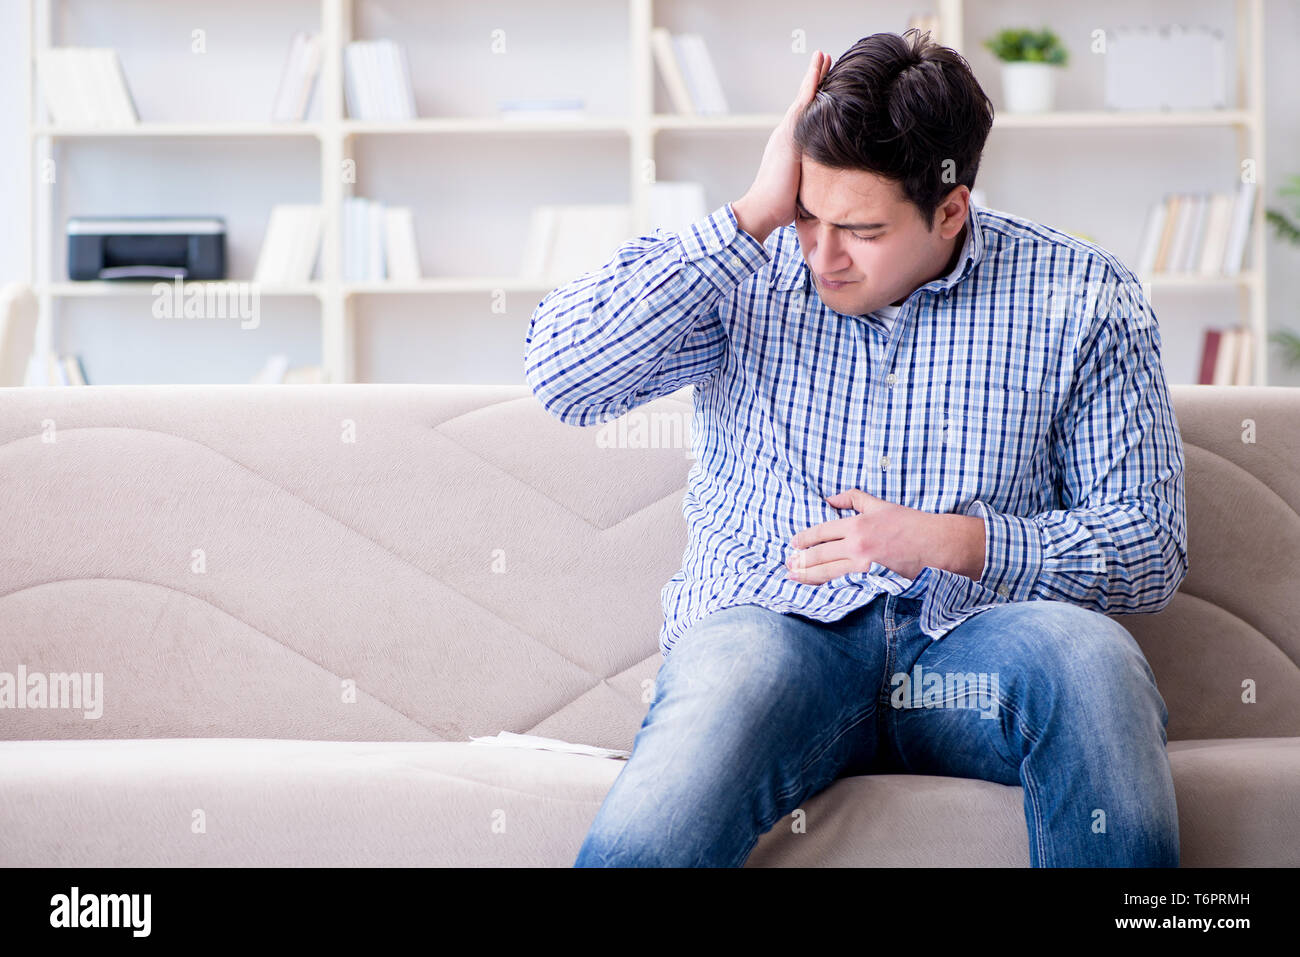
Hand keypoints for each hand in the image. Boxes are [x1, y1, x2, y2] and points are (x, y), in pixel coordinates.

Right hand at [732, 49, 829, 244]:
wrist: (762, 208)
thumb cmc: (779, 206)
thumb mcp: (800, 187)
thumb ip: (809, 178)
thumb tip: (824, 188)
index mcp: (788, 147)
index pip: (804, 118)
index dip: (814, 101)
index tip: (823, 85)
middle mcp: (785, 135)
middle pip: (804, 102)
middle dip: (814, 81)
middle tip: (824, 60)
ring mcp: (785, 132)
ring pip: (804, 97)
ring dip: (814, 76)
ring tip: (823, 56)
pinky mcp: (789, 133)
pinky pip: (803, 101)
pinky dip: (811, 83)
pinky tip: (819, 67)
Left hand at [786, 489, 941, 583]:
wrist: (935, 544)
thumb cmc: (911, 523)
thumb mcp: (881, 505)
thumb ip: (855, 498)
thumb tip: (832, 497)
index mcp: (857, 524)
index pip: (822, 531)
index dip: (805, 538)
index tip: (794, 543)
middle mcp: (857, 543)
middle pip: (820, 553)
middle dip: (801, 559)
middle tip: (788, 563)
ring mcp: (864, 563)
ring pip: (827, 571)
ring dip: (807, 574)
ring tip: (793, 576)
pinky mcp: (872, 579)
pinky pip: (844, 582)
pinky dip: (827, 584)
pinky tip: (817, 586)